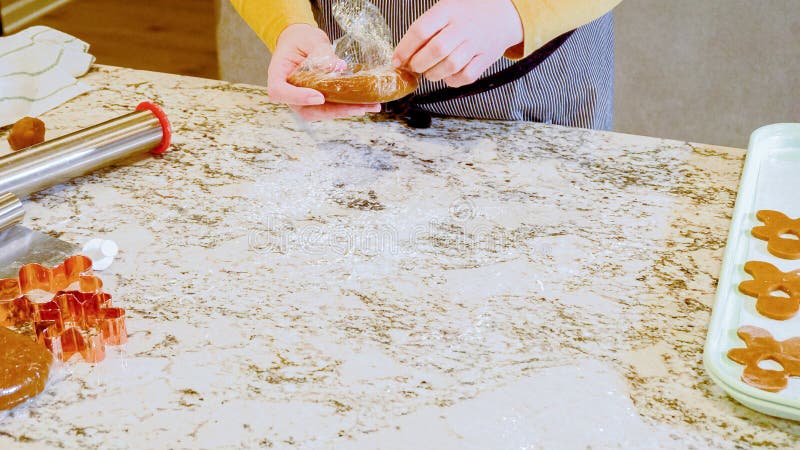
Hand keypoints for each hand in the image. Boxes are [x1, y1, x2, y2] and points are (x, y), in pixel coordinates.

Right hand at [268, 24, 381, 120]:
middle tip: (357, 108)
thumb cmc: (301, 40)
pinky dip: (347, 108)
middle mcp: (289, 92)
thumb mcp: (311, 40)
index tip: (319, 97)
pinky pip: (330, 109)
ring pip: (320, 113)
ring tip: (368, 107)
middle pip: (305, 110)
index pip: (280, 91)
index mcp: (278, 74)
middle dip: (333, 111)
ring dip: (345, 112)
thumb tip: (338, 66)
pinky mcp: (316, 102)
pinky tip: (365, 105)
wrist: (302, 43)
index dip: (298, 98)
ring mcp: (302, 100)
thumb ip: (321, 52)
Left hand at [392, 0, 522, 87]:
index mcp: (448, 9)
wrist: (502, 14)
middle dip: (418, 64)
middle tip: (414, 67)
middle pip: (435, 50)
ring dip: (433, 74)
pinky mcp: (486, 58)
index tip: (397, 60)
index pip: (421, 30)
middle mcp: (463, 26)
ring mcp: (476, 43)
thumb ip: (425, 29)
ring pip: (450, 65)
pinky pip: (466, 76)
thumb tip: (401, 55)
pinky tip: (447, 75)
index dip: (404, 49)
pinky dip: (452, 80)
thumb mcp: (445, 8)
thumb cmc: (466, 13)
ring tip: (429, 71)